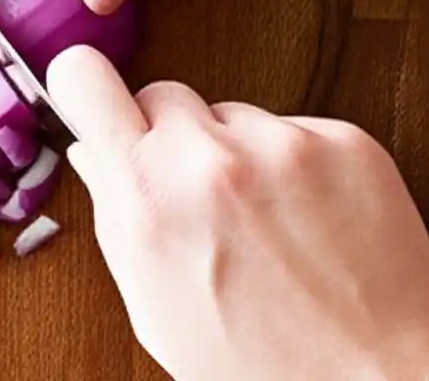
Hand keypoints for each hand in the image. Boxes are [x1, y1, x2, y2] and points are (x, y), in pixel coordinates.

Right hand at [46, 47, 428, 380]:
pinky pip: (295, 128)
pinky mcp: (345, 140)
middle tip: (196, 196)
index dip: (84, 88)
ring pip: (233, 114)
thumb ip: (116, 217)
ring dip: (239, 154)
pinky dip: (297, 165)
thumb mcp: (155, 306)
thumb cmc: (260, 365)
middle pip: (162, 93)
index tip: (96, 103)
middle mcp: (211, 157)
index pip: (83, 77)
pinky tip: (308, 222)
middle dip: (169, 137)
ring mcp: (284, 143)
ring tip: (266, 226)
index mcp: (148, 198)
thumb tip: (93, 152)